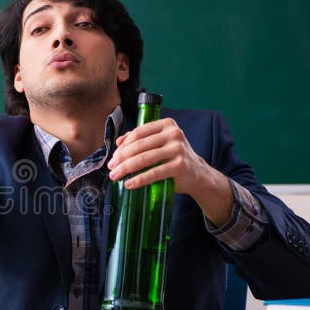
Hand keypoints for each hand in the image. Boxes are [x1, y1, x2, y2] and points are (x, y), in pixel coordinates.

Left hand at [107, 118, 232, 225]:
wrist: (198, 174)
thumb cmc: (175, 158)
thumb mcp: (161, 144)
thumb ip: (142, 140)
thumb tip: (119, 142)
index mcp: (167, 125)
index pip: (138, 133)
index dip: (122, 146)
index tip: (113, 157)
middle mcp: (174, 134)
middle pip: (139, 146)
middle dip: (121, 158)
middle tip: (111, 168)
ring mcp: (178, 149)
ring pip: (144, 159)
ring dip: (126, 168)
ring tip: (115, 176)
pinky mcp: (180, 165)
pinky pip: (154, 173)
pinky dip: (139, 179)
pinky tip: (129, 184)